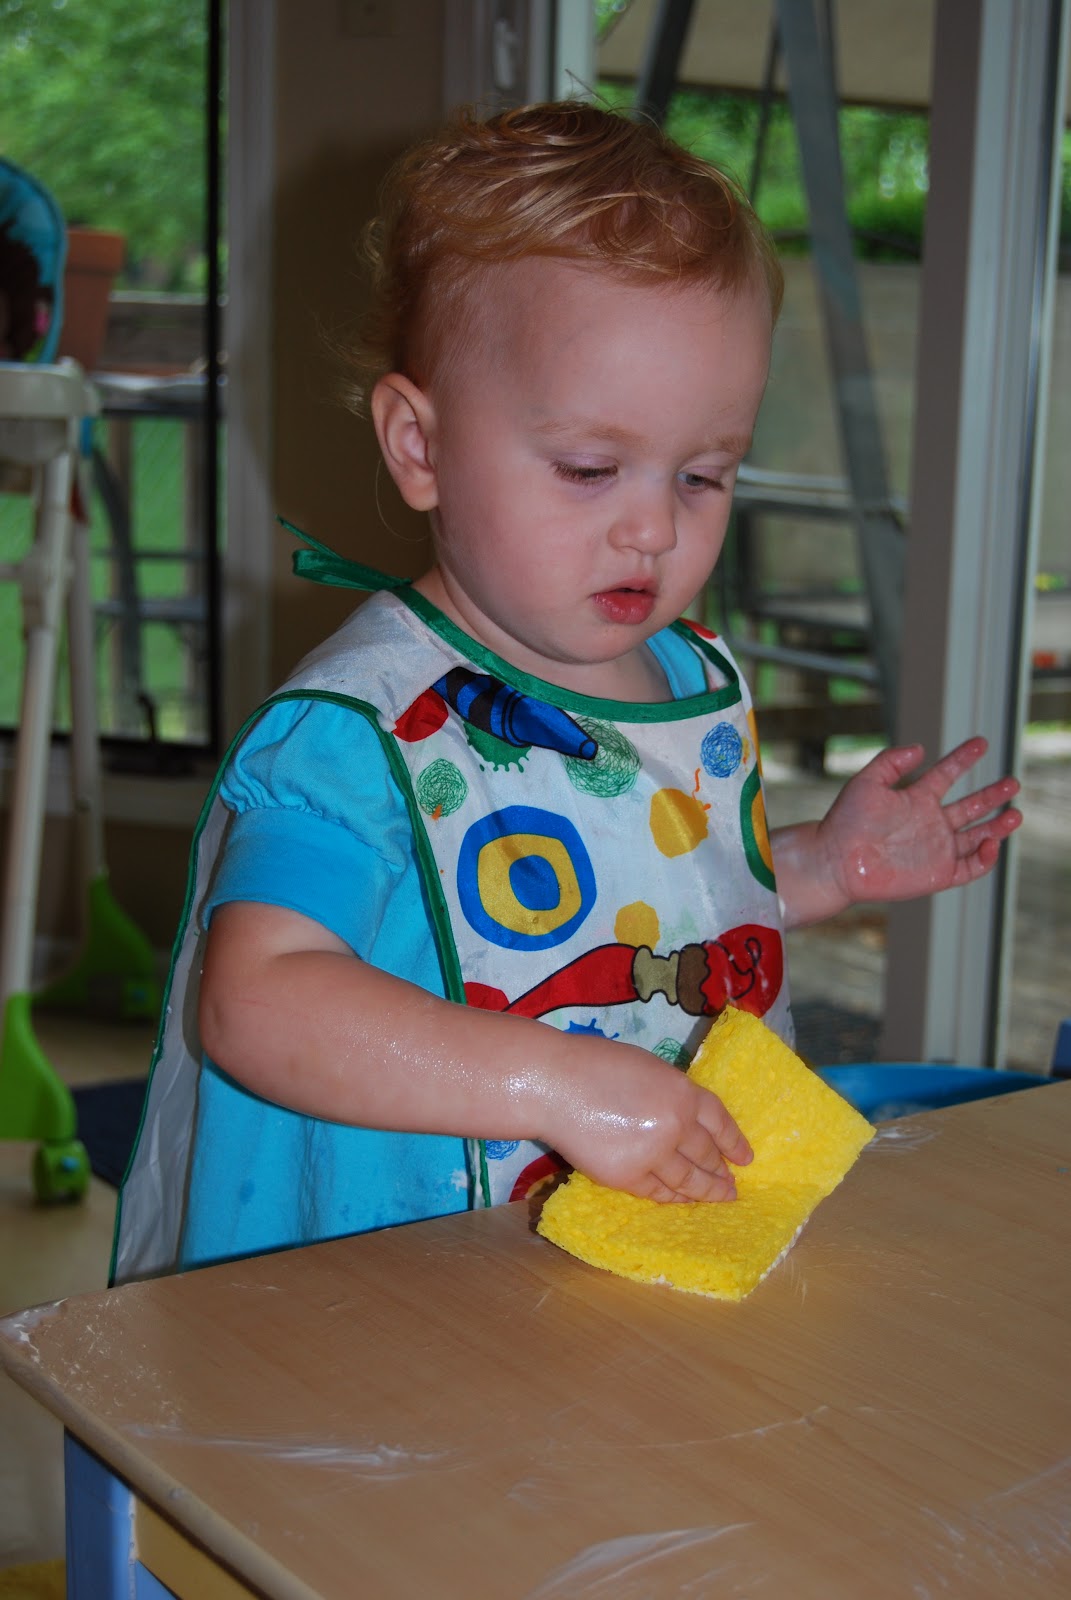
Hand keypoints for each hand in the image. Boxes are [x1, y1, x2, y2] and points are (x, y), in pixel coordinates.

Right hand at [540, 1034, 751, 1203]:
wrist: (553, 1084)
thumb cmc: (594, 1064)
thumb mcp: (647, 1067)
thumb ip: (670, 1093)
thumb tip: (683, 1118)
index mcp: (683, 1092)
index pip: (720, 1122)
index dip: (735, 1142)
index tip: (746, 1159)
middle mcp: (677, 1126)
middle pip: (706, 1155)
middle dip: (721, 1171)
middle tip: (731, 1184)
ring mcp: (653, 1154)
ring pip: (687, 1180)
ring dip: (706, 1191)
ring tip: (718, 1198)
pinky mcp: (627, 1176)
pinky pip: (657, 1192)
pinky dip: (671, 1198)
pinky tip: (680, 1200)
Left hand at [817, 736, 1020, 906]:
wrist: (836, 861)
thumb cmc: (845, 822)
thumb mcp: (866, 782)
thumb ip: (891, 762)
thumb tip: (920, 748)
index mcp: (916, 799)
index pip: (947, 774)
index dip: (964, 758)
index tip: (981, 743)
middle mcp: (930, 822)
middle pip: (971, 807)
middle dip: (993, 795)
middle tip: (1013, 783)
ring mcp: (936, 848)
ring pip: (977, 836)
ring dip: (997, 826)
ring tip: (1016, 815)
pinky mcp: (938, 874)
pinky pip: (970, 867)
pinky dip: (985, 857)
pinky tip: (991, 842)